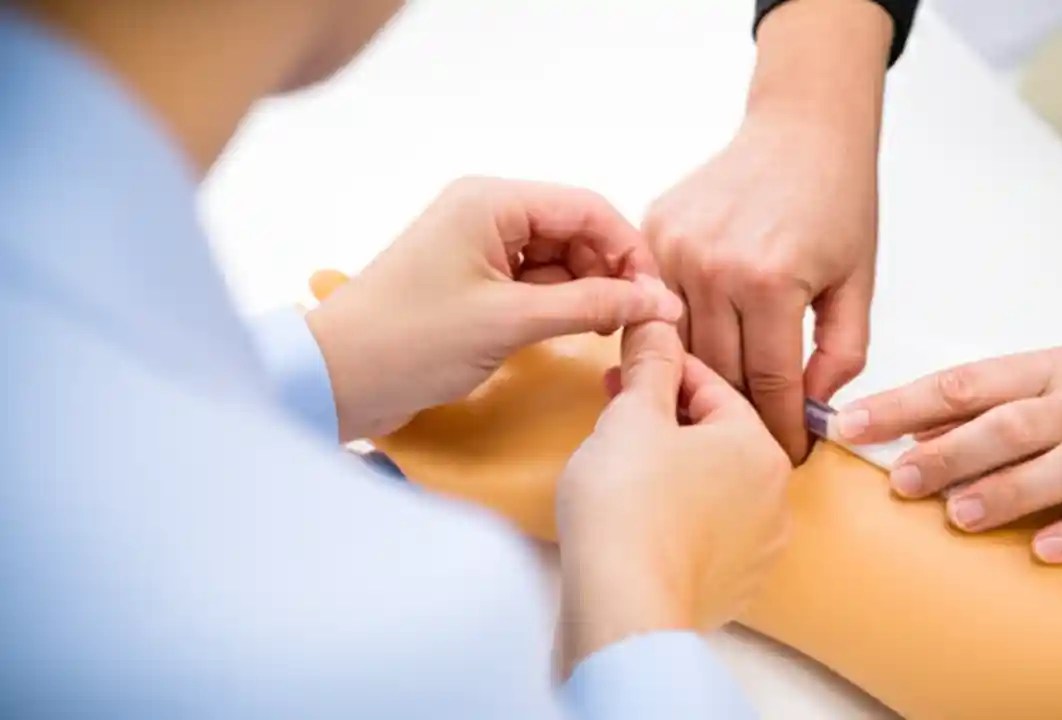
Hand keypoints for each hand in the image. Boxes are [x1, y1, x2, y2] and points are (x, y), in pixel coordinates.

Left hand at [306, 177, 682, 440]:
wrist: (333, 380)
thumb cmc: (409, 341)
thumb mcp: (510, 322)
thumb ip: (591, 308)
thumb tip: (659, 304)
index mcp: (491, 201)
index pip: (587, 208)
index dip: (629, 250)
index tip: (655, 297)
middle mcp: (486, 213)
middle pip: (576, 231)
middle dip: (612, 273)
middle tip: (640, 321)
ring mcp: (478, 248)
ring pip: (559, 260)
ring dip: (589, 292)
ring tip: (613, 333)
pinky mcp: (473, 283)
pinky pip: (535, 284)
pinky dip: (561, 306)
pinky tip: (580, 333)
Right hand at [557, 322, 789, 668]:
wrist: (623, 609)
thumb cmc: (628, 509)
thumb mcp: (632, 416)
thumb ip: (651, 362)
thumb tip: (658, 319)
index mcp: (757, 445)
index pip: (712, 384)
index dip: (663, 367)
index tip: (629, 364)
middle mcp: (772, 495)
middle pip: (715, 434)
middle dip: (663, 415)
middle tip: (616, 406)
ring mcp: (756, 546)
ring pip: (711, 482)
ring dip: (670, 462)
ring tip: (621, 459)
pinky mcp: (731, 584)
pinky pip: (704, 529)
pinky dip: (674, 512)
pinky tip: (636, 512)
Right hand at [644, 0, 890, 461]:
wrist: (802, 129)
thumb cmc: (835, 197)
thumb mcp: (858, 282)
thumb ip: (841, 354)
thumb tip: (811, 407)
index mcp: (769, 281)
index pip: (768, 383)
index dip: (781, 428)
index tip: (790, 453)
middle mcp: (712, 266)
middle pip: (718, 373)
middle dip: (743, 415)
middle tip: (760, 442)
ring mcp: (675, 247)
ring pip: (681, 345)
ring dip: (705, 379)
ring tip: (728, 406)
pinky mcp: (654, 231)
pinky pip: (659, 303)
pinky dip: (679, 331)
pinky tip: (700, 351)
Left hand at [835, 348, 1061, 563]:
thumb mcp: (1049, 386)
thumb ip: (982, 408)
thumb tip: (908, 433)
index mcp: (1050, 370)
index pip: (966, 382)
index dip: (906, 405)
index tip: (855, 425)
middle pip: (1012, 425)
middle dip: (952, 452)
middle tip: (905, 480)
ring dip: (1009, 491)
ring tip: (961, 515)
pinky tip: (1045, 550)